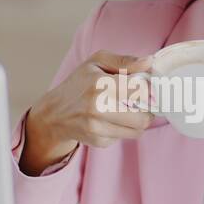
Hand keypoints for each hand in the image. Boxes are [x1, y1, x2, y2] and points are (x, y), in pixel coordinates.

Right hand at [20, 51, 154, 175]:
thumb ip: (125, 61)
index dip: (149, 90)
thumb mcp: (97, 62)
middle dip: (147, 111)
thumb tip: (149, 62)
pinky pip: (124, 137)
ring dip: (137, 122)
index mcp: (100, 84)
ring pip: (137, 131)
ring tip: (127, 111)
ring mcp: (97, 127)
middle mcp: (98, 108)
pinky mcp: (98, 141)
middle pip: (143, 118)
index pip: (140, 90)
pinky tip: (111, 120)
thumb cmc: (79, 84)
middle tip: (141, 104)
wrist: (54, 113)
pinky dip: (122, 129)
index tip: (148, 88)